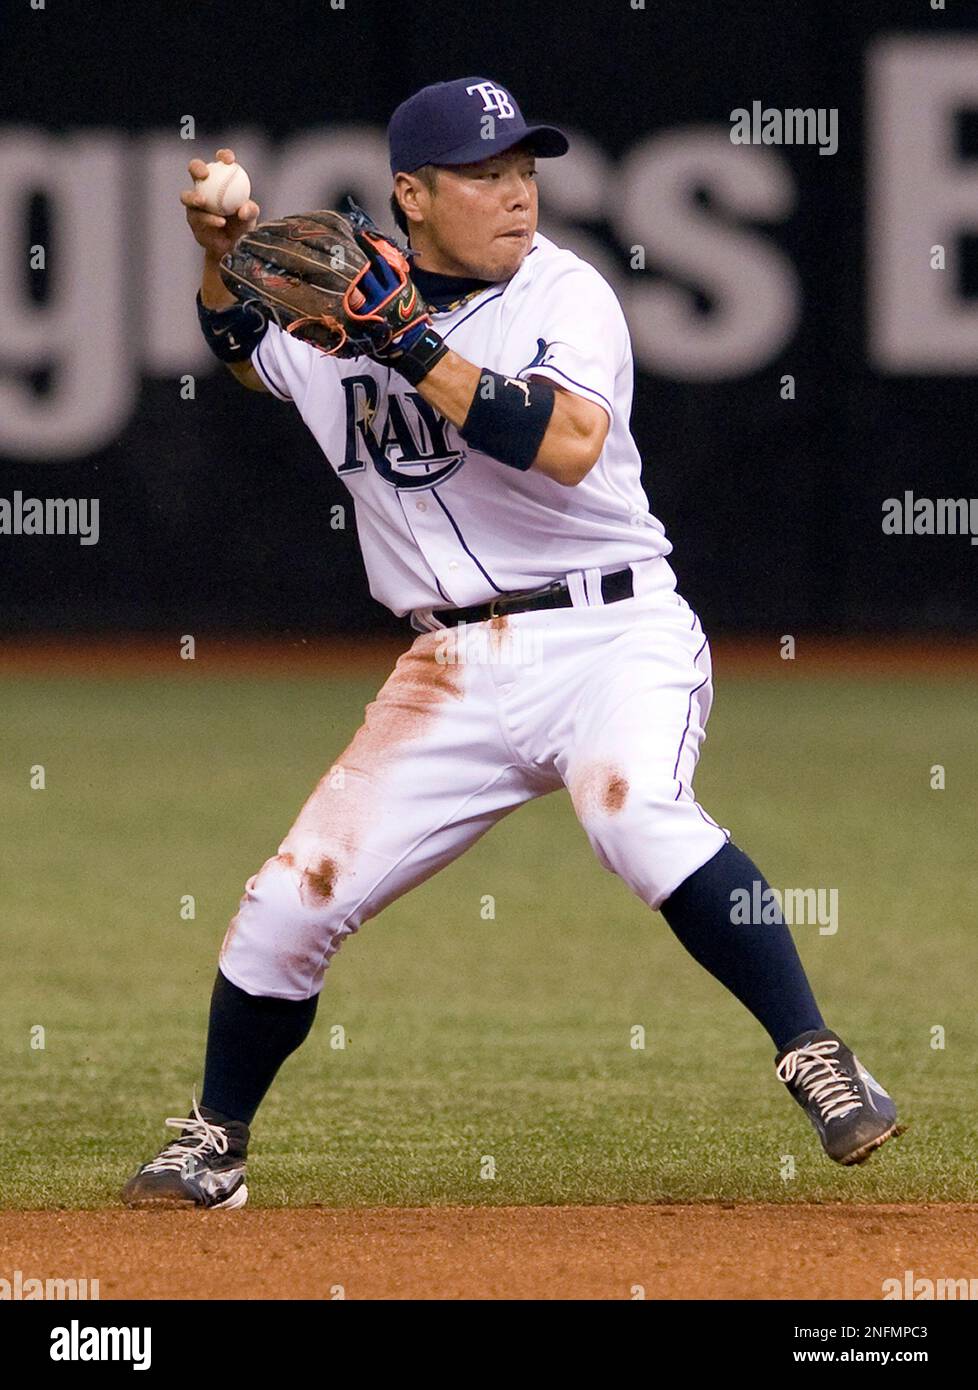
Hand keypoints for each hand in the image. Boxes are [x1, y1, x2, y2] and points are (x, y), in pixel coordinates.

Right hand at [180, 148, 259, 262]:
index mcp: (220, 179)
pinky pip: (198, 217)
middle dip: (197, 168)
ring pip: (187, 196)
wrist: (234, 247)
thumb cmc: (243, 225)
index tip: (230, 160)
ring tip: (202, 201)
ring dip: (193, 197)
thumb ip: (250, 210)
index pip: (220, 162)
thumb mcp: (251, 216)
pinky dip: (209, 219)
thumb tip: (243, 209)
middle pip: (194, 170)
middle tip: (204, 174)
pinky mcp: (193, 220)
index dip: (223, 156)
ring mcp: (195, 204)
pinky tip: (220, 222)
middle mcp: (204, 187)